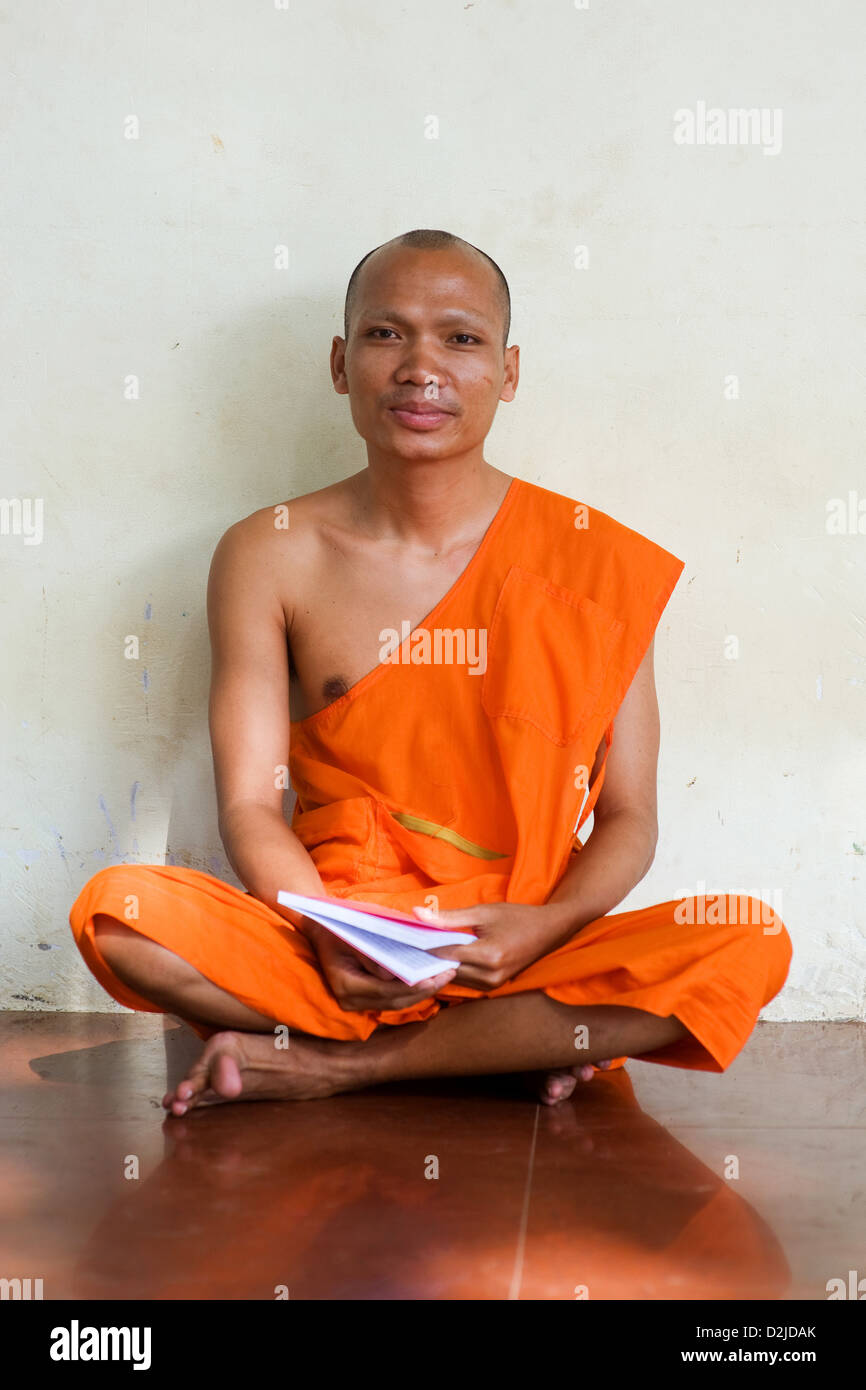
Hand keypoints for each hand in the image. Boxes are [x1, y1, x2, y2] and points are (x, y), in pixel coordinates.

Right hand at [305, 919, 456, 1012]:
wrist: (320, 930)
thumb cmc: (337, 927)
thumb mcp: (353, 935)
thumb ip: (372, 956)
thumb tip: (394, 975)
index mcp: (346, 985)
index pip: (386, 992)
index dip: (412, 988)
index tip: (434, 979)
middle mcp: (350, 1000)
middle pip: (394, 1001)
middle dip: (424, 990)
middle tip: (448, 976)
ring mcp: (356, 1002)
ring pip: (396, 1002)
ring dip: (421, 992)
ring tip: (444, 977)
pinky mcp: (364, 999)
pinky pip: (391, 998)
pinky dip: (411, 990)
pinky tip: (429, 978)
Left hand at [415, 901, 565, 990]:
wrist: (549, 931)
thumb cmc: (516, 917)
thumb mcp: (483, 912)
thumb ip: (449, 917)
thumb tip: (417, 914)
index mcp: (488, 955)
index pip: (446, 954)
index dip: (424, 946)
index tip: (405, 938)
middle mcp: (490, 976)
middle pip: (448, 970)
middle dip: (429, 957)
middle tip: (408, 944)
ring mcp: (493, 985)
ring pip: (455, 977)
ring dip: (440, 965)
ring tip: (422, 949)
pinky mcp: (494, 986)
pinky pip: (466, 980)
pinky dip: (454, 969)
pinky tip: (443, 956)